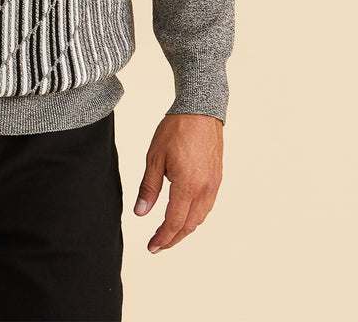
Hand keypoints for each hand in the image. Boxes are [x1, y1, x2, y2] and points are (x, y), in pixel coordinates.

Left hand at [134, 113, 222, 253]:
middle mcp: (204, 190)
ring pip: (199, 218)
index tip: (151, 247)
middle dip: (172, 239)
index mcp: (187, 186)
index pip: (174, 222)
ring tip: (168, 234)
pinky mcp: (217, 179)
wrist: (200, 111)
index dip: (162, 238)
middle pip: (188, 225)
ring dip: (184, 229)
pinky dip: (194, 217)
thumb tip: (140, 213)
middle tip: (157, 246)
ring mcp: (213, 185)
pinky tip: (185, 215)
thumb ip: (149, 187)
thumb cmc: (176, 130)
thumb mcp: (155, 157)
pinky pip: (207, 206)